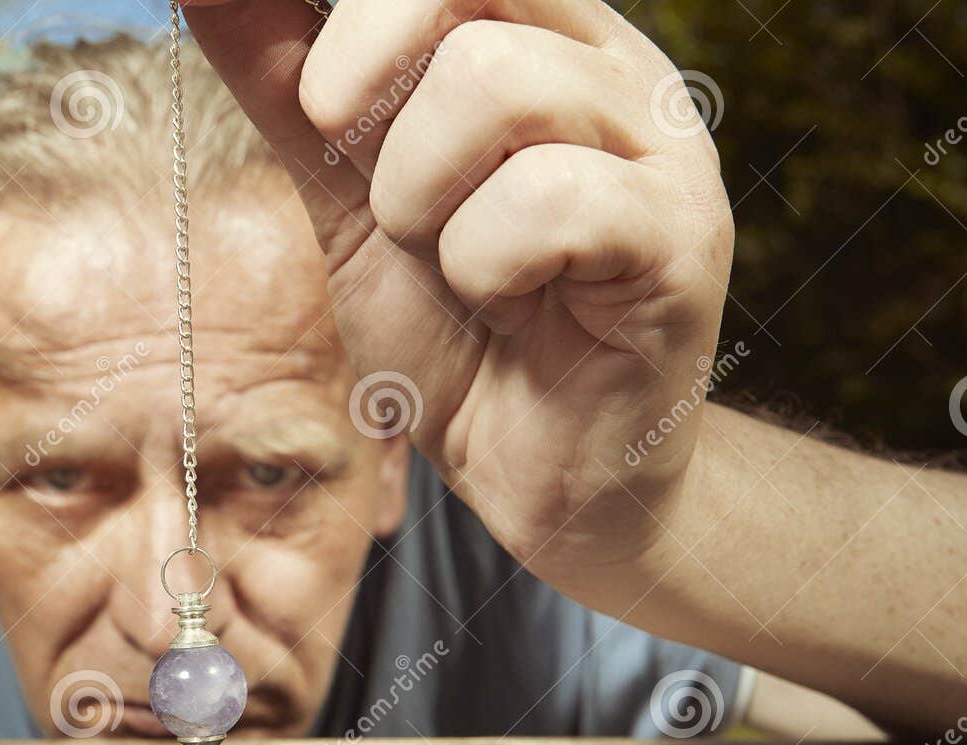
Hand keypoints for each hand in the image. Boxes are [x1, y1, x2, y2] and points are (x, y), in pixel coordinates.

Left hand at [184, 0, 733, 588]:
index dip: (350, 14)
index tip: (314, 101)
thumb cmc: (457, 331)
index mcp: (541, 38)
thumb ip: (286, 81)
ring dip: (420, 198)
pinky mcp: (680, 240)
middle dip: (362, 85)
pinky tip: (511, 310)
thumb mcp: (345, 194)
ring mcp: (660, 148)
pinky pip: (547, 200)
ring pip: (494, 82)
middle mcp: (613, 70)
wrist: (536, 476)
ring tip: (451, 265)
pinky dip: (485, 267)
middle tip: (378, 192)